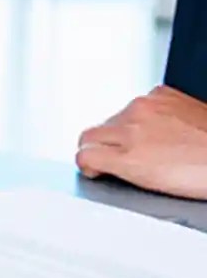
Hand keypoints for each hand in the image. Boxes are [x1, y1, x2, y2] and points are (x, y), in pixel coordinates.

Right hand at [75, 85, 206, 199]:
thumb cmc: (203, 174)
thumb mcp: (152, 184)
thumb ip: (117, 168)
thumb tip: (98, 163)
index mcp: (128, 154)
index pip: (83, 153)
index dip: (89, 163)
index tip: (96, 167)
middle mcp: (132, 125)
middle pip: (91, 133)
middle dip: (99, 146)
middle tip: (116, 158)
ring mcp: (146, 106)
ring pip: (114, 118)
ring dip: (124, 130)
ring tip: (151, 145)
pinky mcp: (162, 93)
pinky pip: (139, 103)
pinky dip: (146, 115)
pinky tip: (165, 128)